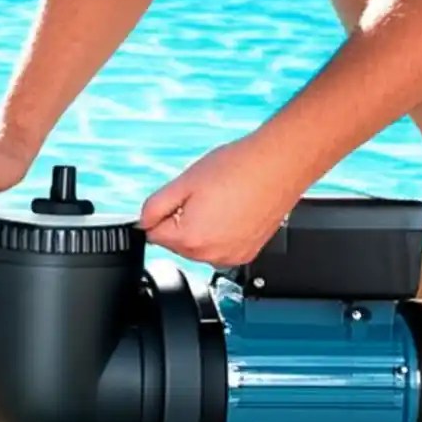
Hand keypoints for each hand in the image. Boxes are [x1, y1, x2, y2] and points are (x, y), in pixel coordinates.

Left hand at [139, 136, 311, 266]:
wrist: (280, 164)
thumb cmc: (238, 168)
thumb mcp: (183, 182)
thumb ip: (153, 207)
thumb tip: (141, 223)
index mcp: (190, 239)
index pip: (153, 234)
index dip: (161, 213)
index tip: (178, 199)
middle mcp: (211, 255)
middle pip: (176, 242)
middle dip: (181, 220)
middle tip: (204, 196)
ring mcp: (232, 256)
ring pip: (199, 246)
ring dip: (202, 227)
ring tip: (222, 201)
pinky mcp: (247, 253)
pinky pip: (220, 247)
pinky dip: (221, 233)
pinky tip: (234, 211)